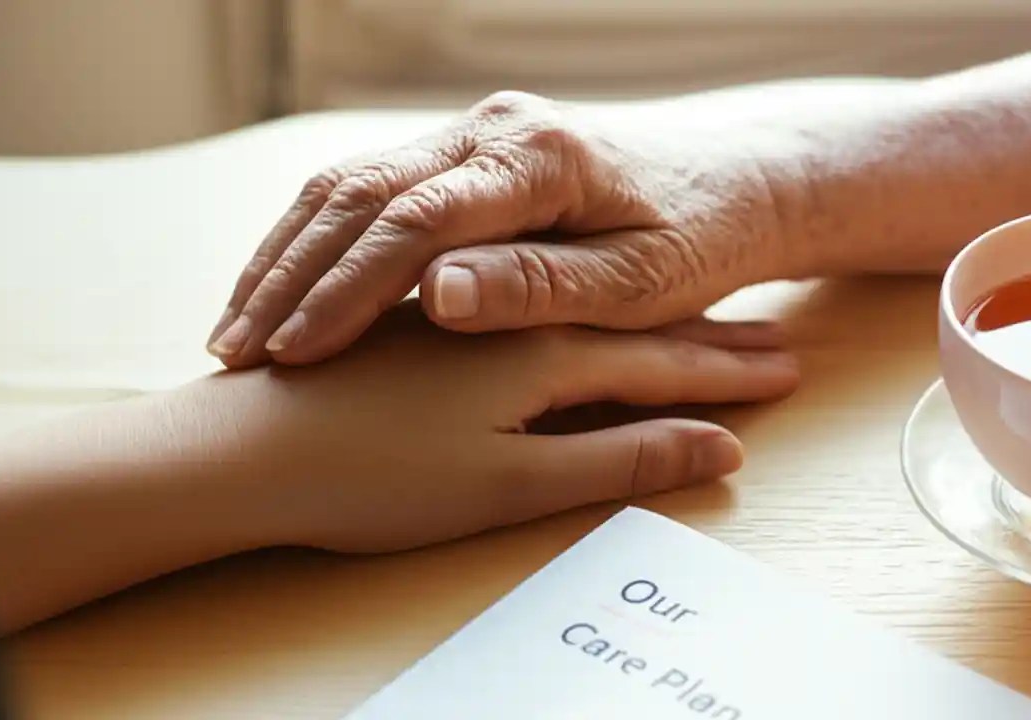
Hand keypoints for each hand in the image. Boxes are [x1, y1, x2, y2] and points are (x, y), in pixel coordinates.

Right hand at [207, 91, 806, 367]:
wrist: (736, 187)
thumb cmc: (701, 241)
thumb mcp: (638, 282)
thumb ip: (540, 287)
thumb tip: (437, 294)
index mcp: (537, 158)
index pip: (415, 220)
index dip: (347, 289)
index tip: (295, 351)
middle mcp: (494, 129)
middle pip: (362, 194)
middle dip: (291, 275)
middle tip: (235, 352)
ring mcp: (474, 134)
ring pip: (350, 185)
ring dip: (289, 259)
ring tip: (237, 335)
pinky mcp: (466, 152)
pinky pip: (369, 188)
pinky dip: (316, 243)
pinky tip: (280, 292)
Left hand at [231, 307, 797, 552]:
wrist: (242, 448)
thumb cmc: (373, 476)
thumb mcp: (508, 484)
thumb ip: (614, 461)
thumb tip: (715, 454)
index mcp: (542, 353)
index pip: (664, 363)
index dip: (730, 376)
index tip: (788, 374)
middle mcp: (514, 318)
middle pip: (637, 328)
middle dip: (708, 345)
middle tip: (773, 349)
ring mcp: (471, 317)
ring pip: (586, 311)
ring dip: (651, 324)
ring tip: (701, 330)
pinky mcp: (431, 326)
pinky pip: (532, 312)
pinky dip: (579, 320)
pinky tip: (584, 322)